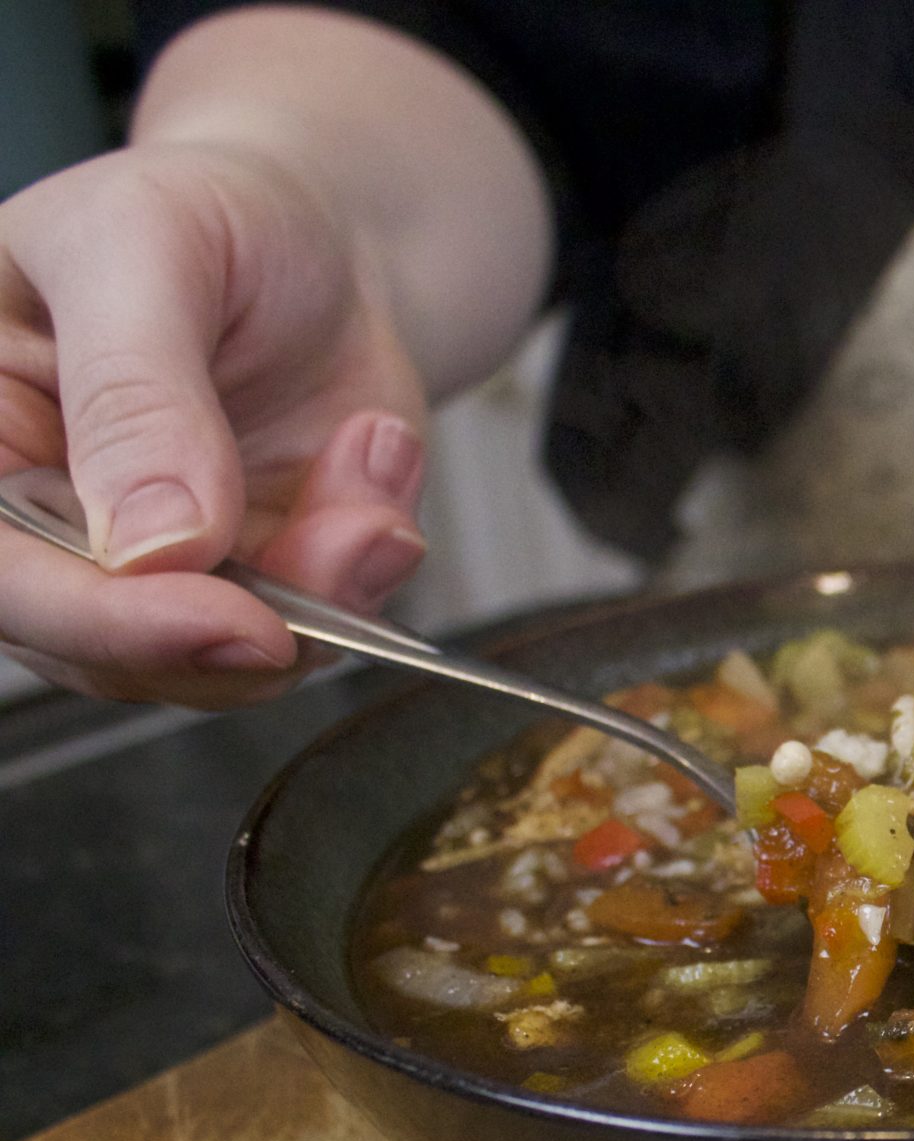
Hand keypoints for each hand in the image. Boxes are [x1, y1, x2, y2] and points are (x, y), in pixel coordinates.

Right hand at [0, 140, 428, 707]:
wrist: (318, 231)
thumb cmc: (206, 209)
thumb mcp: (145, 248)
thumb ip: (136, 395)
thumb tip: (155, 546)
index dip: (97, 616)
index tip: (222, 618)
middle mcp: (39, 514)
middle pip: (98, 647)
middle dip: (234, 625)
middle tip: (345, 548)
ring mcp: (146, 563)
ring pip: (218, 660)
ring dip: (326, 584)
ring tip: (371, 450)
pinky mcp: (248, 581)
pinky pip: (311, 625)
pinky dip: (365, 557)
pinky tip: (376, 452)